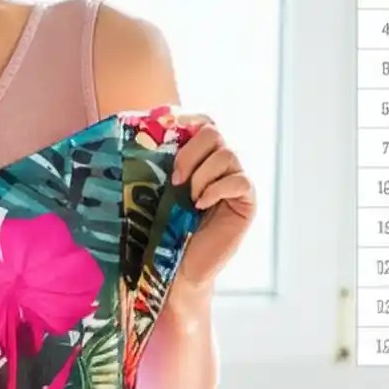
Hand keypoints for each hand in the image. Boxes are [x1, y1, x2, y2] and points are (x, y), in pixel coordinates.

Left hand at [170, 117, 255, 289]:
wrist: (178, 267)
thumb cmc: (165, 229)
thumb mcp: (157, 189)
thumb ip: (159, 161)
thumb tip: (141, 129)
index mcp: (201, 156)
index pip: (202, 122)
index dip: (186, 121)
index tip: (165, 136)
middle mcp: (221, 164)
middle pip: (213, 131)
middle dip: (190, 153)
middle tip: (175, 179)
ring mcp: (237, 181)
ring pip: (227, 154)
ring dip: (202, 175)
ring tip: (189, 198)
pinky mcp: (247, 201)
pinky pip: (239, 181)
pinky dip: (217, 189)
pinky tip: (202, 205)